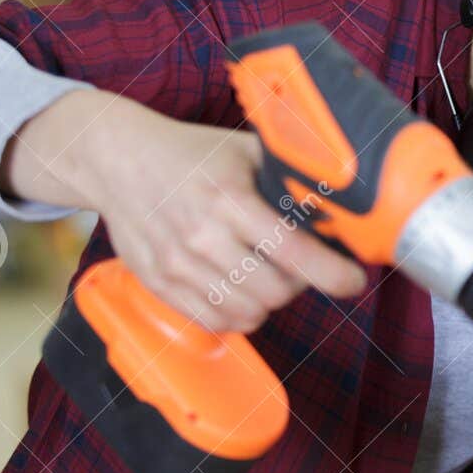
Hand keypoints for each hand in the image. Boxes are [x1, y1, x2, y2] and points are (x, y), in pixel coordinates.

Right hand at [4, 90, 366, 334]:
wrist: (118, 160)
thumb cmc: (192, 155)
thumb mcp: (245, 151)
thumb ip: (288, 176)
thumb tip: (340, 203)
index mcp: (229, 199)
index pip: (292, 251)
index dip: (332, 274)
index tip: (354, 281)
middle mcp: (201, 237)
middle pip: (274, 291)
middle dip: (302, 285)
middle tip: (304, 268)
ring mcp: (176, 265)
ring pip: (246, 313)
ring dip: (271, 302)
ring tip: (272, 277)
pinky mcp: (158, 284)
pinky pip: (213, 321)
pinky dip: (238, 315)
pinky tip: (243, 291)